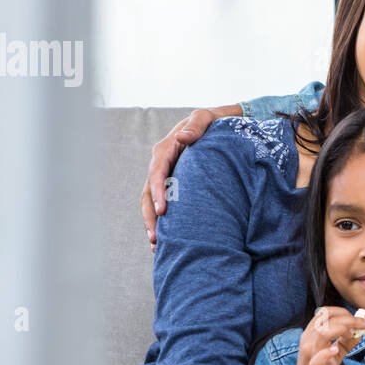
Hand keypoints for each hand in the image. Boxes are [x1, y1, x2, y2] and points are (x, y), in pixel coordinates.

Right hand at [140, 105, 241, 249]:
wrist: (216, 126)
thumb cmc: (212, 121)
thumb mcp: (205, 118)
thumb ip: (196, 126)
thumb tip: (182, 138)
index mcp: (165, 150)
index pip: (157, 173)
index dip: (157, 192)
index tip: (163, 210)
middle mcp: (160, 165)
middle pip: (148, 193)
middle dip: (150, 216)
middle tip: (156, 238)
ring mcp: (164, 177)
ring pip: (151, 203)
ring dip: (152, 224)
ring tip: (156, 246)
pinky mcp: (171, 185)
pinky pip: (162, 204)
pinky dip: (162, 222)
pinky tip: (165, 240)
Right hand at [284, 307, 364, 364]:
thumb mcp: (333, 355)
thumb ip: (346, 342)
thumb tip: (360, 330)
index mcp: (310, 336)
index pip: (324, 312)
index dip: (343, 312)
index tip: (359, 319)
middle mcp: (307, 342)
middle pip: (326, 318)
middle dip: (349, 318)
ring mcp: (309, 355)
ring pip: (324, 332)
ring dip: (344, 328)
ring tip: (355, 334)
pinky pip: (318, 358)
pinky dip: (328, 351)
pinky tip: (337, 350)